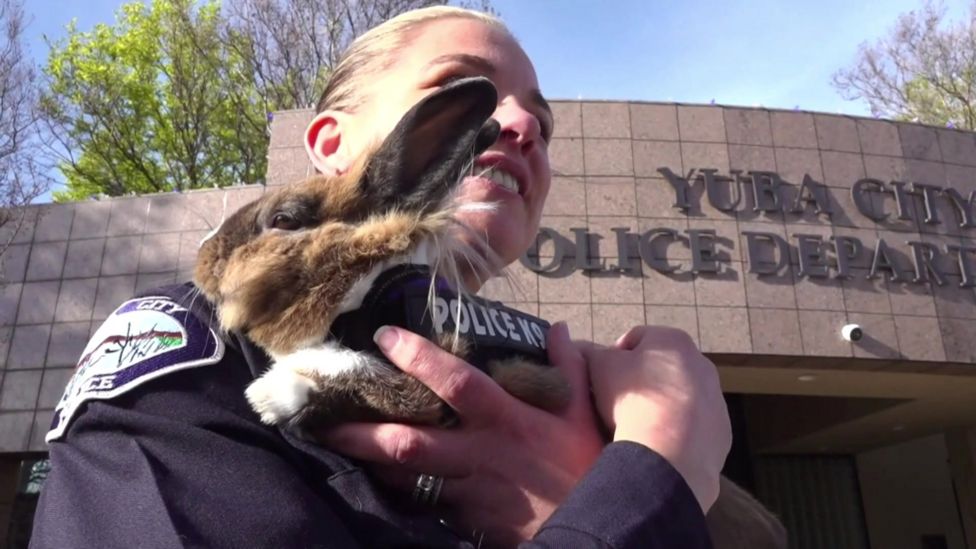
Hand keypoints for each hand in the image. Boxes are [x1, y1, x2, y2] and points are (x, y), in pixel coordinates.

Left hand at [320, 322, 603, 545]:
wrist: (600, 528)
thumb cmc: (589, 464)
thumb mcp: (584, 413)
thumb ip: (567, 368)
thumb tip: (556, 329)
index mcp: (508, 420)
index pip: (455, 382)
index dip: (418, 358)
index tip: (384, 336)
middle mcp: (480, 454)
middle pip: (408, 441)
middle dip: (360, 431)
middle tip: (321, 416)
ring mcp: (470, 492)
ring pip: (405, 478)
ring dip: (368, 461)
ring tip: (332, 444)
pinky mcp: (467, 520)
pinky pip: (423, 504)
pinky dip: (397, 490)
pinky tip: (375, 478)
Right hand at [581, 326, 730, 512]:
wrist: (670, 454)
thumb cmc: (632, 400)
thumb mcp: (598, 367)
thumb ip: (588, 351)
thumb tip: (577, 346)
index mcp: (672, 340)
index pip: (636, 338)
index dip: (613, 357)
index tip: (601, 379)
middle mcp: (701, 363)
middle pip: (661, 368)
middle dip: (641, 382)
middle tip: (618, 404)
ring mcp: (716, 399)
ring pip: (681, 398)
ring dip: (662, 407)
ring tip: (639, 428)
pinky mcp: (722, 431)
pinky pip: (695, 427)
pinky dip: (679, 432)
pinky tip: (661, 445)